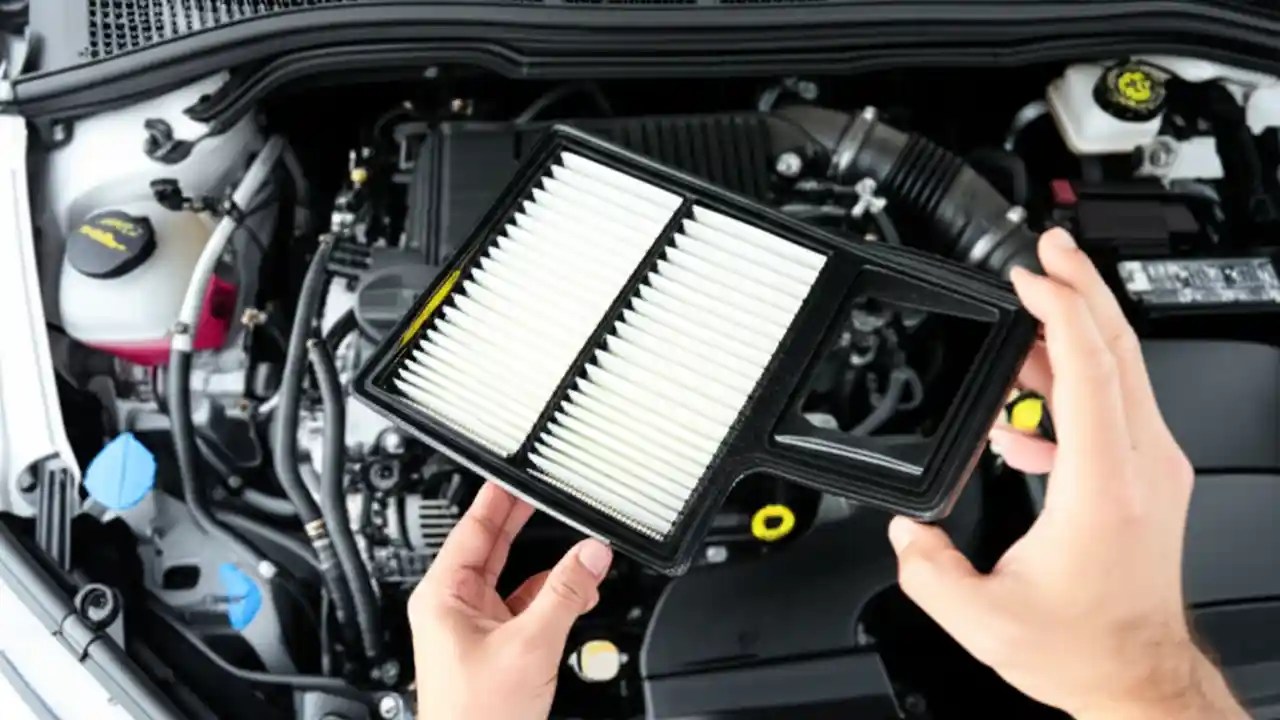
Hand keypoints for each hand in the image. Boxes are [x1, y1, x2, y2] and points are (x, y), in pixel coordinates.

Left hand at [408, 482, 613, 719]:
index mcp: (443, 596)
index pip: (471, 529)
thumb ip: (564, 594)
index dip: (494, 498)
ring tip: (575, 540)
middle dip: (520, 519)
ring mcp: (474, 628)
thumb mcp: (529, 644)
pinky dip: (551, 598)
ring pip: (512, 579)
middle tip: (541, 488)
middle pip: (489, 547)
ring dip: (545, 565)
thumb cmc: (475, 716)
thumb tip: (590, 555)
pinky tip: (577, 591)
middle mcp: (454, 608)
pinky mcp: (495, 648)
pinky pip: (524, 608)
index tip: (511, 472)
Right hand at [887, 229, 1244, 718]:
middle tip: (1045, 247)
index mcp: (1104, 485)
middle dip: (1081, 285)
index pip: (1092, 366)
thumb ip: (926, 569)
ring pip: (1122, 370)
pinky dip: (1072, 384)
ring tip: (1022, 319)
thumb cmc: (1087, 650)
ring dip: (1074, 331)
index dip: (1059, 307)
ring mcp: (1153, 469)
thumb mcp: (981, 621)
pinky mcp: (1148, 479)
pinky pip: (1115, 405)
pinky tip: (1021, 419)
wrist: (1139, 678)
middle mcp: (1141, 466)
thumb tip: (903, 530)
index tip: (1027, 275)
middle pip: (1119, 347)